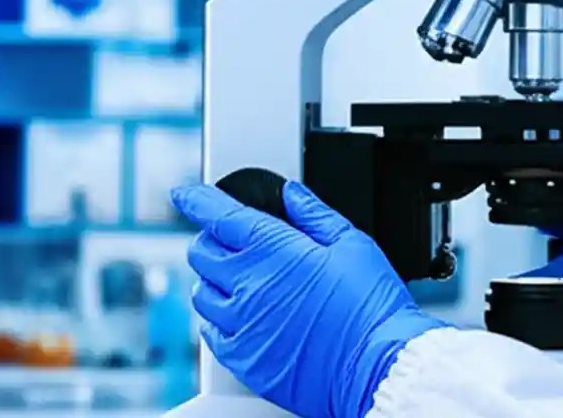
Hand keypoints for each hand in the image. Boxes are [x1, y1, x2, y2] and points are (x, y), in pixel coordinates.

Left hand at [171, 182, 447, 417]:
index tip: (184, 194)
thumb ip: (314, 214)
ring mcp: (241, 323)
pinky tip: (242, 317)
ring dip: (214, 282)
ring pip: (201, 292)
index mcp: (273, 249)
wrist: (378, 368)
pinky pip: (210, 332)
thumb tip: (290, 193)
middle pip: (202, 251)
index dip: (195, 199)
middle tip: (234, 246)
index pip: (218, 215)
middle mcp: (248, 284)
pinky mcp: (242, 358)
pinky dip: (218, 320)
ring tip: (242, 285)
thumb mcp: (353, 244)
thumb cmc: (372, 308)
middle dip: (212, 241)